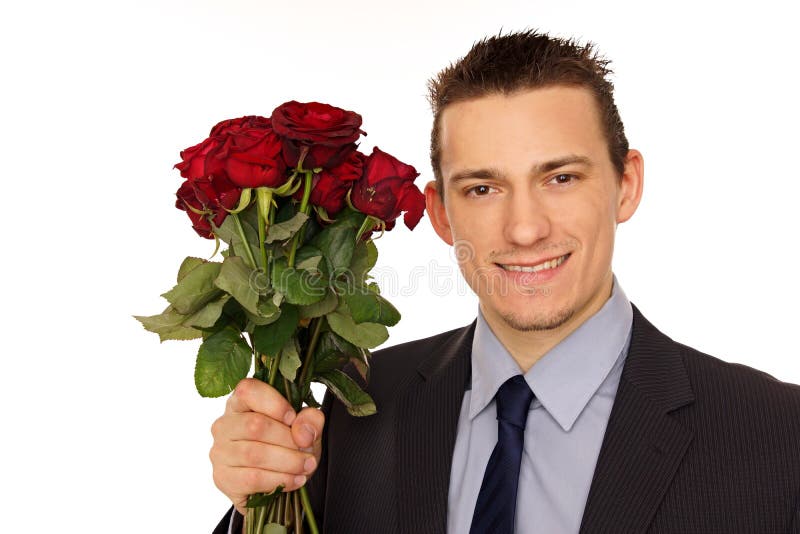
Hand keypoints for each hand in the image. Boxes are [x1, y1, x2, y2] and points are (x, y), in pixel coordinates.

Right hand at [209, 378, 324, 515]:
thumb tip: (302, 434)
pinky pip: (253, 478)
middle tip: (308, 450)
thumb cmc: (288, 446)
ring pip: (255, 454)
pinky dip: (280, 480)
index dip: (274, 403)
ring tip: (306, 466)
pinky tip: (296, 480)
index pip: (248, 390)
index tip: (293, 418)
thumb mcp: (306, 428)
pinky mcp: (223, 478)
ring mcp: (220, 452)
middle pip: (255, 425)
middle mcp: (224, 424)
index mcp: (241, 402)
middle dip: (289, 440)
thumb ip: (310, 420)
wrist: (279, 482)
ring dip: (288, 462)